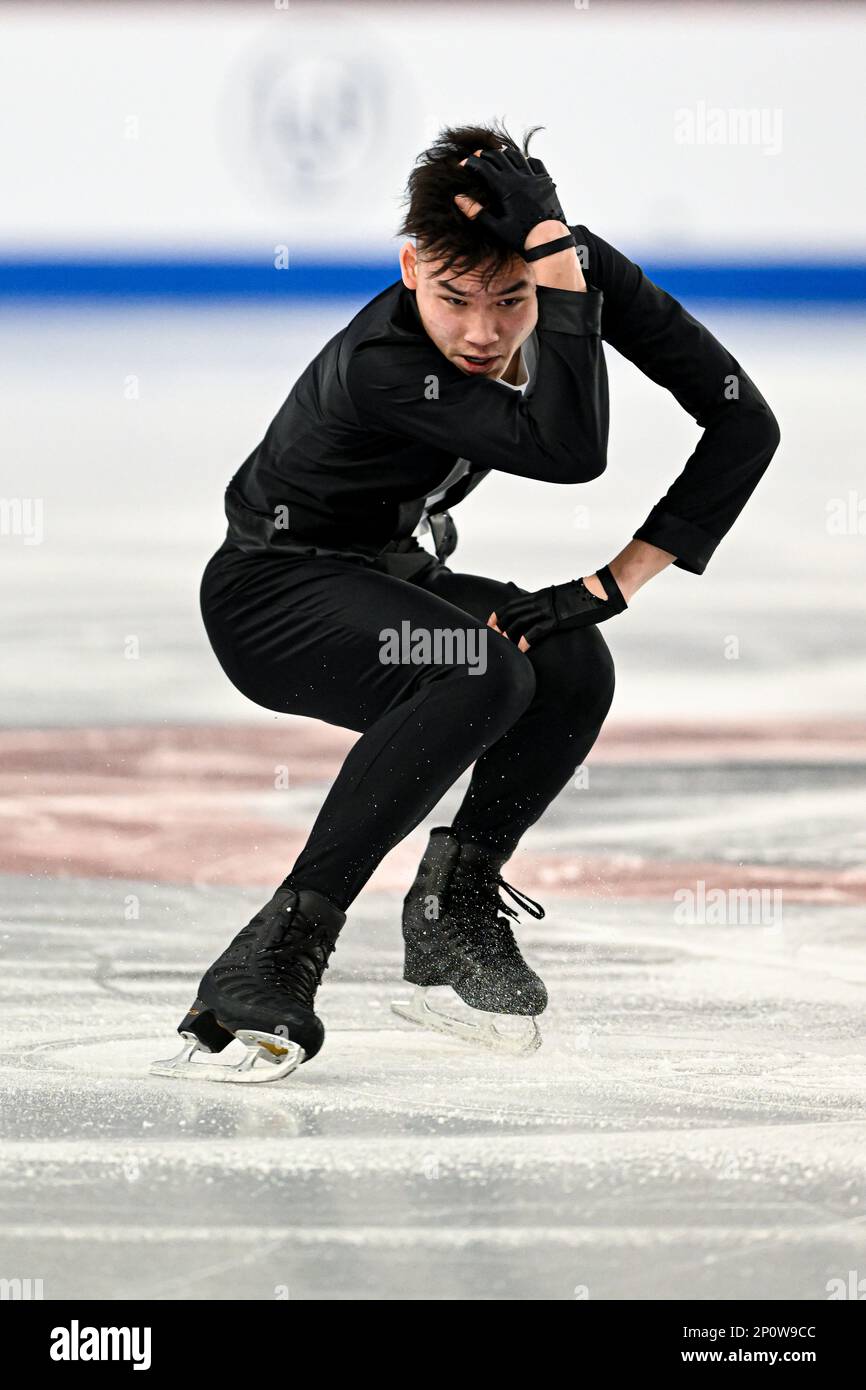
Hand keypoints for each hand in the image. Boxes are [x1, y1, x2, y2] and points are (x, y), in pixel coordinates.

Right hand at [454, 146, 571, 257]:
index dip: (471, 163)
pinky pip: (535, 162)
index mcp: (505, 188)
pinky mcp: (545, 181)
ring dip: (504, 153)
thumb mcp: (495, 227)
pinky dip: (525, 159)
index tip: (463, 164)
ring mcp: (534, 177)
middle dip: (485, 154)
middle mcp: (519, 178)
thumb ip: (476, 212)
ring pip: (516, 155)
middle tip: (477, 156)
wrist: (549, 242)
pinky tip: (521, 163)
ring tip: (497, 156)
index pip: (483, 166)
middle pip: (498, 156)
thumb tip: (458, 198)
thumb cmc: (521, 238)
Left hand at [488, 563, 626, 650]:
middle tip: (491, 639)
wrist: (600, 592)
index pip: (512, 604)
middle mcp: (540, 601)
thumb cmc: (584, 597)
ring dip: (510, 635)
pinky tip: (521, 649)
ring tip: (504, 646)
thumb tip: (543, 616)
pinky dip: (526, 640)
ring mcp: (548, 610)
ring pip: (521, 622)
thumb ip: (549, 606)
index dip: (499, 615)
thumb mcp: (560, 599)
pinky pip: (537, 631)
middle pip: (512, 613)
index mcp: (539, 595)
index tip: (490, 625)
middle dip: (499, 626)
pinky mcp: (558, 619)